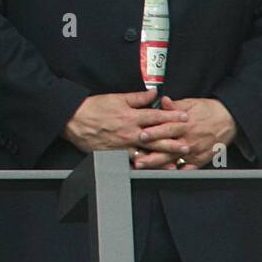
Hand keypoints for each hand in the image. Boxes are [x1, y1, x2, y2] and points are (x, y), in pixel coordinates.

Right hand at [63, 89, 184, 160]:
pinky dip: (144, 165)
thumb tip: (153, 92)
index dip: (172, 116)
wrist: (73, 119)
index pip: (157, 116)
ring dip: (163, 156)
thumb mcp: (116, 98)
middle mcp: (130, 132)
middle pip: (156, 137)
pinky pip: (132, 161)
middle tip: (188, 143)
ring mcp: (123, 145)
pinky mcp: (115, 154)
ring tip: (176, 159)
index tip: (184, 117)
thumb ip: (137, 97)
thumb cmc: (93, 107)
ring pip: (147, 151)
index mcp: (131, 116)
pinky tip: (152, 168)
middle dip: (174, 140)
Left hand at [134, 96, 237, 169]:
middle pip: (168, 148)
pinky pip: (188, 168)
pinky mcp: (200, 159)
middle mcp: (189, 139)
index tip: (141, 136)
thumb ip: (174, 105)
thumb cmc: (208, 110)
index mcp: (186, 124)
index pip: (167, 129)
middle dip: (151, 153)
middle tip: (137, 157)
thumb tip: (163, 100)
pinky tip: (164, 173)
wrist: (230, 120)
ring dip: (158, 164)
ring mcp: (195, 151)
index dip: (154, 132)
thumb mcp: (191, 103)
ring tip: (145, 167)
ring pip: (174, 160)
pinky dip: (176, 171)